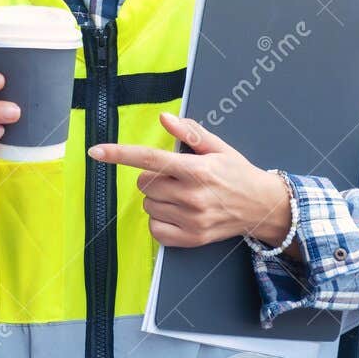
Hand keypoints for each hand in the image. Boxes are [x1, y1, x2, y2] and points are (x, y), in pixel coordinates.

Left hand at [88, 112, 291, 248]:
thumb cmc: (237, 173)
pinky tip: (177, 213)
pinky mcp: (191, 239)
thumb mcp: (218, 148)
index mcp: (196, 169)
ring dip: (157, 199)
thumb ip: (190, 133)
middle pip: (144, 184)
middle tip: (175, 177)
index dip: (119, 154)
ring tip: (182, 195)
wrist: (262, 207)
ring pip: (148, 206)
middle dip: (152, 177)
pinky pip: (155, 230)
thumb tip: (164, 119)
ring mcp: (191, 220)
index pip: (149, 159)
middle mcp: (192, 196)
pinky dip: (159, 221)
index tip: (96, 151)